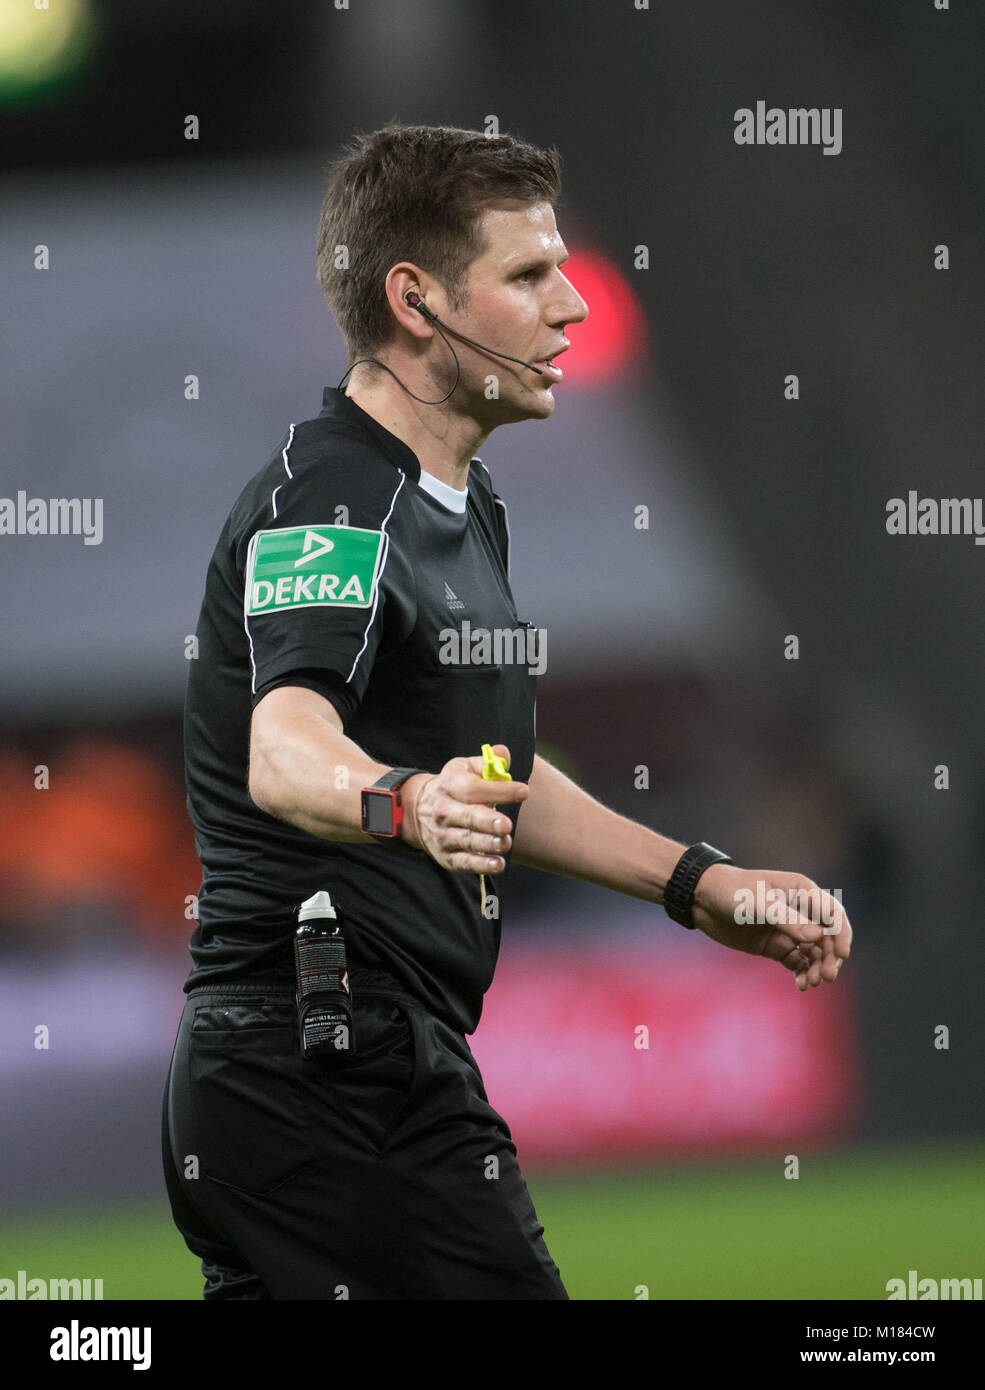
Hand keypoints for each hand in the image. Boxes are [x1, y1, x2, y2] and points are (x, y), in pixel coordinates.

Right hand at [402, 745, 528, 873]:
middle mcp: (444, 810)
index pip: (473, 788)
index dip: (499, 790)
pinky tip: (498, 864)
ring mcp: (444, 835)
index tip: (523, 791)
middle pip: (467, 816)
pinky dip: (481, 865)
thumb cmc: (454, 786)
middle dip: (487, 822)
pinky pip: (464, 862)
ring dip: (487, 844)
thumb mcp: (465, 767)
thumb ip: (488, 762)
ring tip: (506, 842)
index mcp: (449, 784)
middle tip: (506, 824)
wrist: (417, 810)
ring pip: (467, 841)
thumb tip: (504, 755)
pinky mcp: (447, 856)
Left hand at [688, 863, 852, 990]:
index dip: (842, 934)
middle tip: (826, 977)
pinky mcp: (777, 945)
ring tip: (811, 983)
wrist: (703, 900)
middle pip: (827, 937)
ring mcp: (789, 930)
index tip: (842, 955)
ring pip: (814, 952)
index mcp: (802, 891)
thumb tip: (818, 936)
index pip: (833, 914)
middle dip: (830, 957)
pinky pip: (798, 961)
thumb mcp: (760, 904)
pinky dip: (803, 972)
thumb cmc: (732, 892)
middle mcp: (801, 911)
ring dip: (817, 967)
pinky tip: (801, 984)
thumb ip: (789, 920)